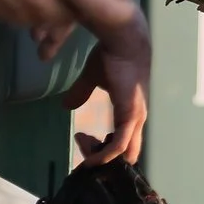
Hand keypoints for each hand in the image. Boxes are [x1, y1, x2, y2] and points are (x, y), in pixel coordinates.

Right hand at [62, 27, 149, 165]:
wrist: (123, 41)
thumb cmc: (111, 56)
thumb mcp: (92, 78)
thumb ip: (81, 92)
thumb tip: (67, 105)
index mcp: (130, 111)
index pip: (122, 141)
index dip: (105, 150)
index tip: (83, 145)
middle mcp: (136, 119)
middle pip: (125, 154)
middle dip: (104, 162)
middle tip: (84, 163)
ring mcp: (136, 118)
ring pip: (122, 154)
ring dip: (101, 160)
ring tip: (84, 160)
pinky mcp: (130, 116)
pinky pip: (119, 145)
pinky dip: (104, 156)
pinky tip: (90, 159)